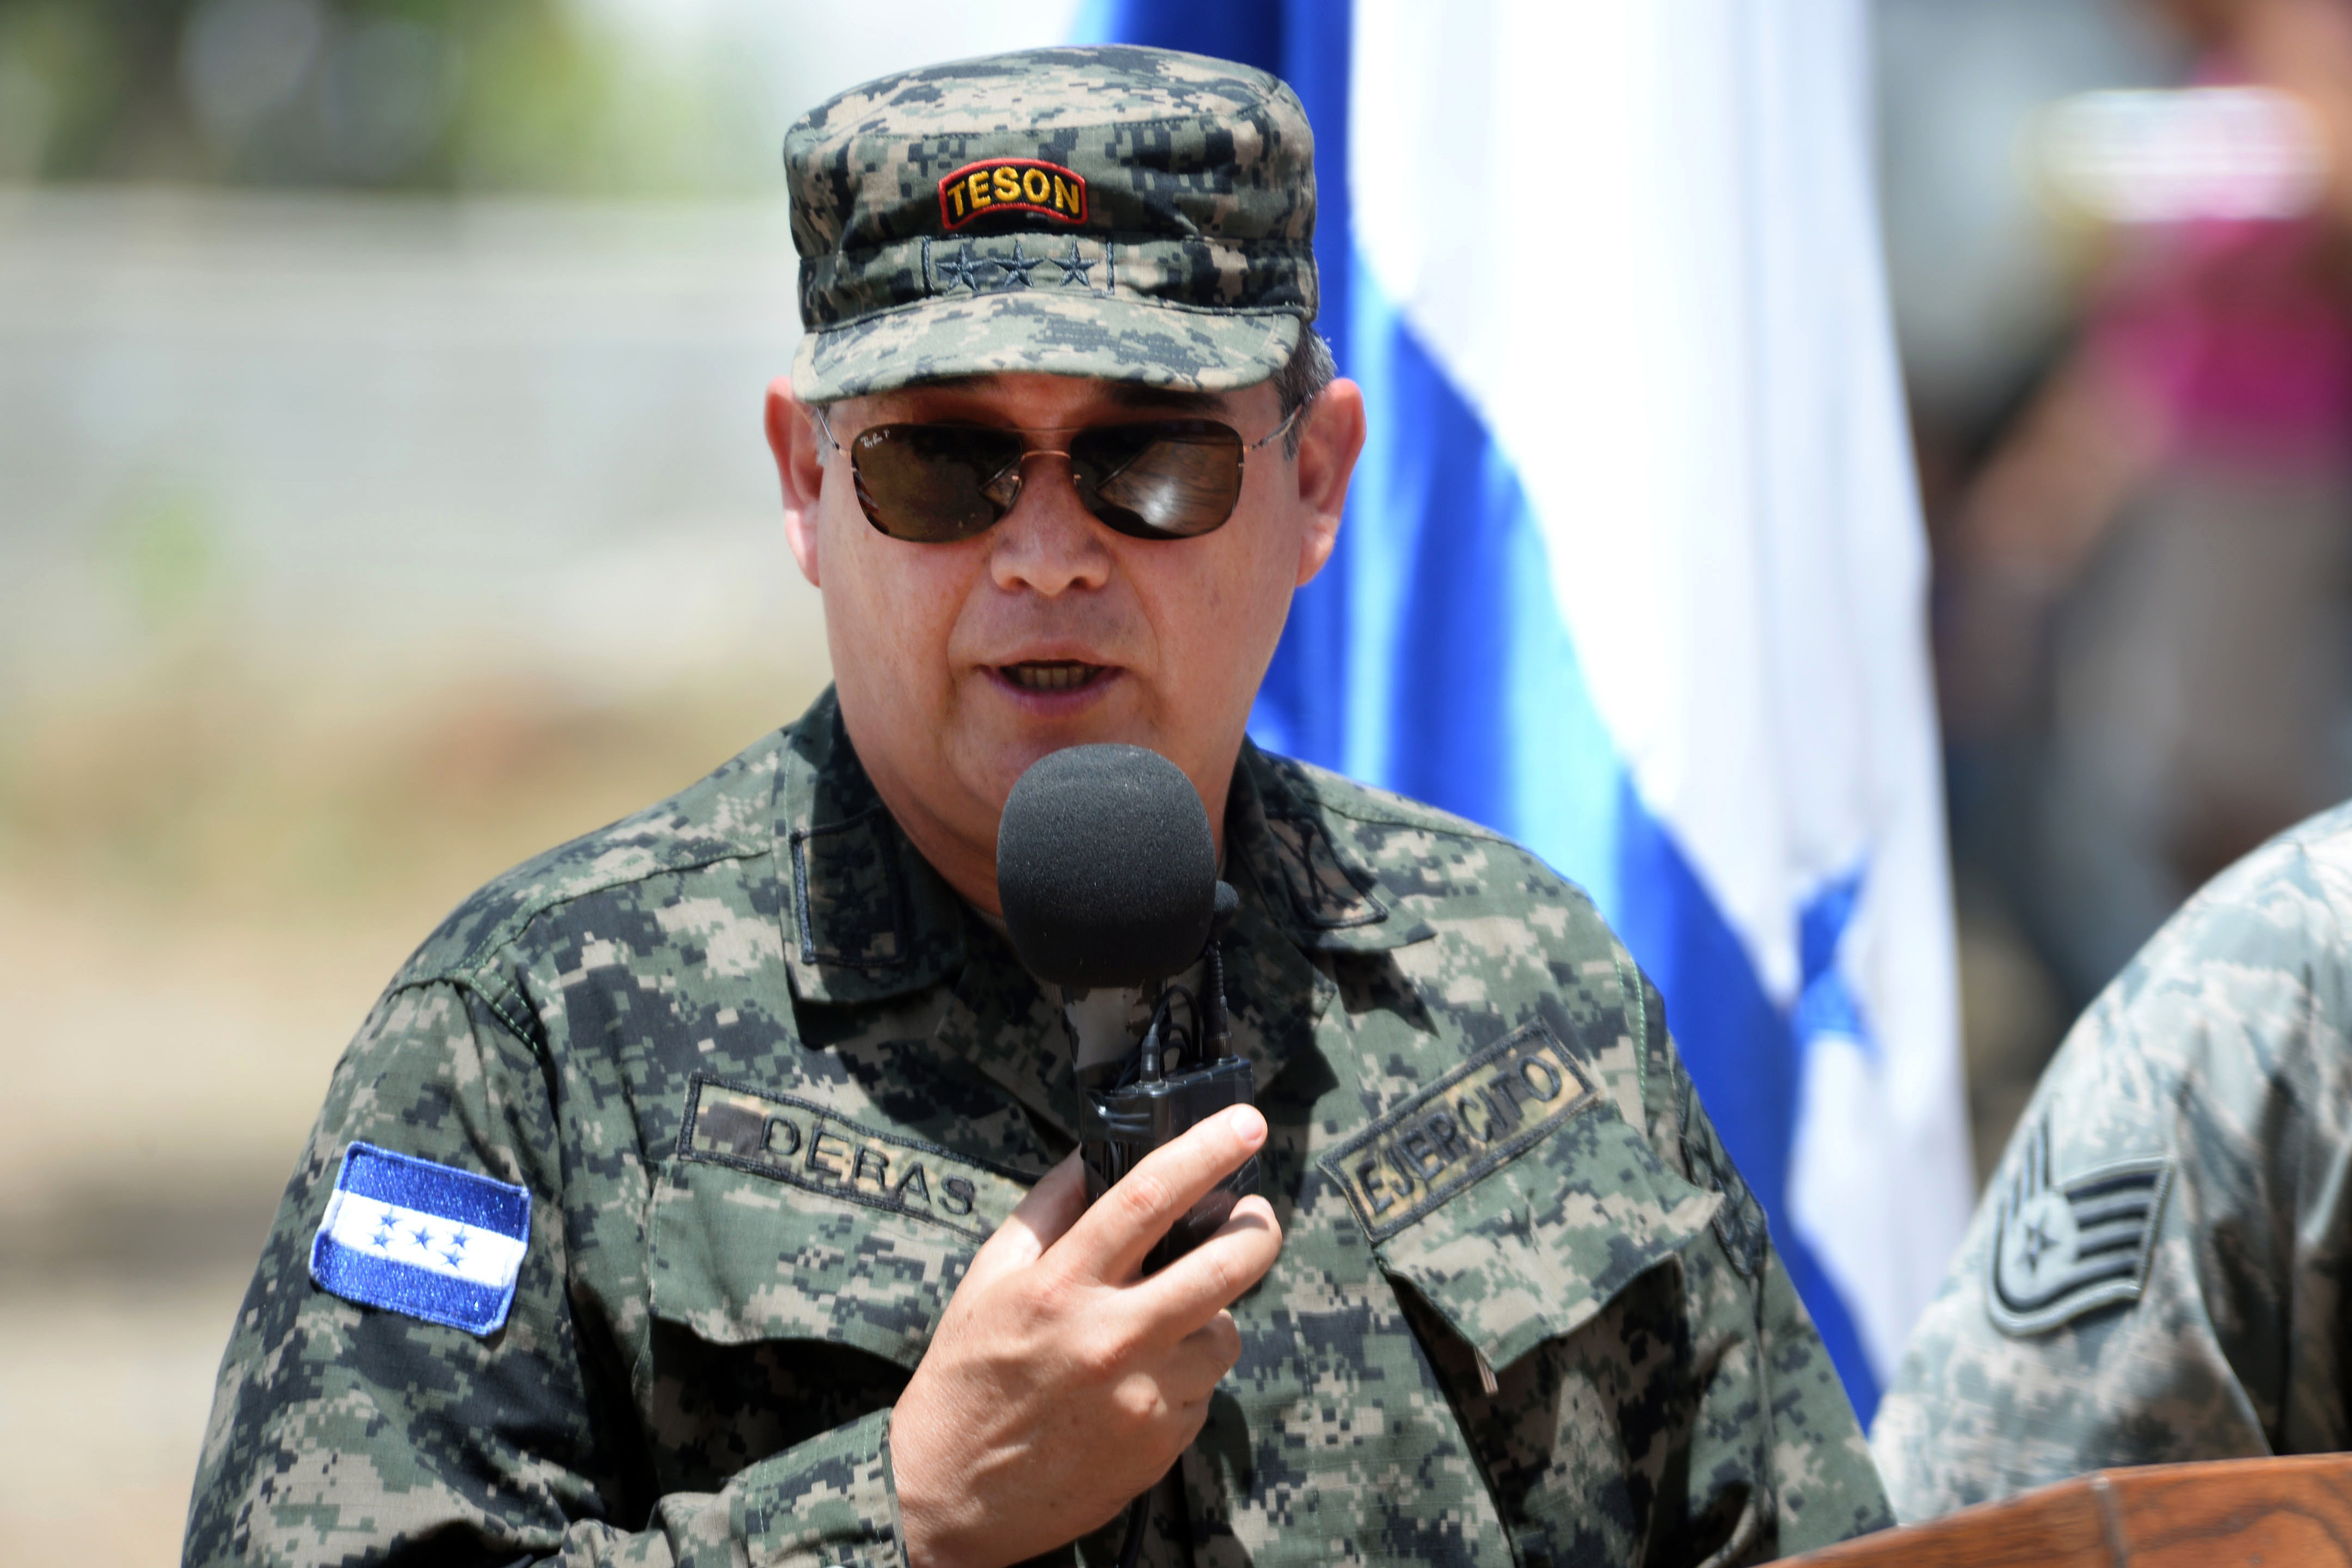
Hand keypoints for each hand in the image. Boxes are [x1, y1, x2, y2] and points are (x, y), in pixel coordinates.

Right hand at [889, 1105, 1281, 1567]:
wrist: (950, 1495)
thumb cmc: (968, 1375)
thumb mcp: (989, 1279)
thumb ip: (1046, 1210)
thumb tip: (1094, 1153)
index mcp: (1059, 1286)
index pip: (1146, 1199)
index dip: (1206, 1153)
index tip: (1246, 1124)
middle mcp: (1108, 1339)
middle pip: (1224, 1267)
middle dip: (1258, 1229)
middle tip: (1256, 1217)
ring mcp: (1142, 1397)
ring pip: (1224, 1334)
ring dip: (1207, 1319)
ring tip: (1158, 1328)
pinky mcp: (1162, 1445)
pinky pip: (1205, 1390)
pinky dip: (1185, 1377)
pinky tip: (1136, 1385)